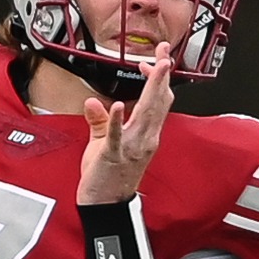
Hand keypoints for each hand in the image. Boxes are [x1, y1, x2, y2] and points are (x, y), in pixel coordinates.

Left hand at [77, 52, 173, 203]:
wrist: (105, 205)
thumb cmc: (107, 176)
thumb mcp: (103, 142)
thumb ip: (100, 120)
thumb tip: (93, 102)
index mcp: (146, 134)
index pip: (159, 101)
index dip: (160, 80)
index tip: (159, 60)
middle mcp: (144, 138)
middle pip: (158, 102)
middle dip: (162, 76)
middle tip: (165, 53)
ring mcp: (131, 147)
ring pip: (146, 114)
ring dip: (151, 90)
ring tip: (156, 67)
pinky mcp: (113, 155)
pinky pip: (117, 136)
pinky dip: (118, 121)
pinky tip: (120, 105)